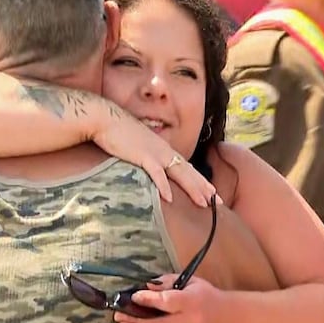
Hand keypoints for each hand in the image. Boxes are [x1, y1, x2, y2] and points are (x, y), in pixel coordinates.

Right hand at [91, 112, 218, 207]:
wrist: (105, 119)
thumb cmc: (118, 134)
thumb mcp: (138, 147)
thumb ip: (147, 158)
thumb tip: (150, 170)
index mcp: (163, 150)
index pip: (186, 168)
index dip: (200, 181)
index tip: (212, 193)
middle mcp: (164, 151)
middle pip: (188, 172)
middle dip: (204, 188)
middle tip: (218, 202)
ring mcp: (154, 153)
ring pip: (179, 173)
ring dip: (193, 188)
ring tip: (204, 203)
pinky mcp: (142, 155)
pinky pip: (156, 173)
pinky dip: (163, 185)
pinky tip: (170, 198)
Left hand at [111, 275, 221, 322]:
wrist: (223, 319)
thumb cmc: (203, 296)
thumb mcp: (189, 282)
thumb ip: (167, 283)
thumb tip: (145, 286)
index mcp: (191, 301)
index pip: (168, 301)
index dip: (149, 300)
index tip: (133, 297)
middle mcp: (190, 321)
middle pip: (159, 322)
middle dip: (136, 319)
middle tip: (118, 316)